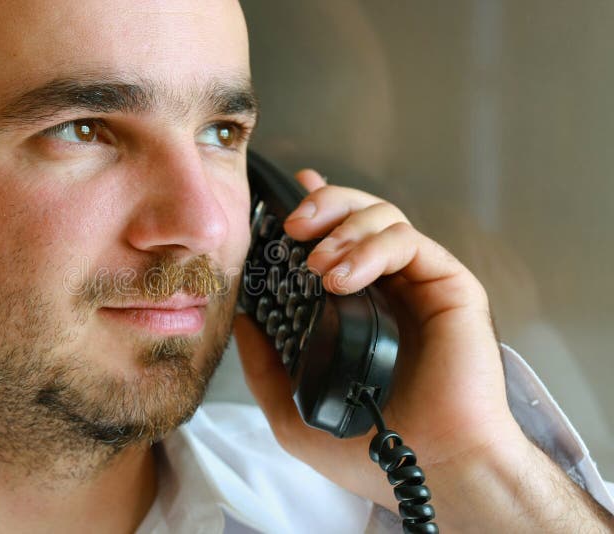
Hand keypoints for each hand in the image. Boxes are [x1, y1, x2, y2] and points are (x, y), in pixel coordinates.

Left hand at [232, 169, 612, 529]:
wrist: (429, 470)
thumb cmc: (370, 449)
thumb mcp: (295, 410)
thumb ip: (265, 366)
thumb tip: (242, 321)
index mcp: (357, 305)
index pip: (337, 239)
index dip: (315, 208)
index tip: (287, 197)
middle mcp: (389, 287)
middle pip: (358, 213)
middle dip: (323, 205)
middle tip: (293, 226)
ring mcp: (419, 284)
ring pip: (384, 216)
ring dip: (342, 230)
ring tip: (316, 267)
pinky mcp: (448, 286)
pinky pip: (409, 242)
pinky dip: (370, 250)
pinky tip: (342, 280)